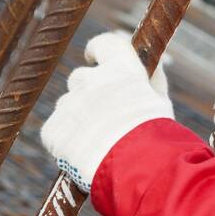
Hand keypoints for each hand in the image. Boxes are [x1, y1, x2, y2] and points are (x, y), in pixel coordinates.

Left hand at [40, 31, 173, 190]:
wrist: (138, 171)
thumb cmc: (157, 138)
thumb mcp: (160, 101)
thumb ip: (152, 77)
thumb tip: (151, 57)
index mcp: (120, 69)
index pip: (104, 43)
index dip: (98, 51)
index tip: (95, 57)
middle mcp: (91, 80)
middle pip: (81, 78)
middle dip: (89, 92)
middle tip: (102, 114)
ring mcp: (69, 105)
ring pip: (67, 106)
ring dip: (77, 117)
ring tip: (97, 141)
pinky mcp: (54, 130)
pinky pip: (55, 130)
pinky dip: (65, 140)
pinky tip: (82, 154)